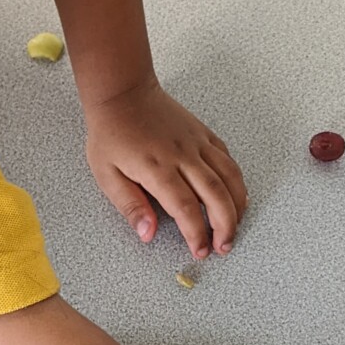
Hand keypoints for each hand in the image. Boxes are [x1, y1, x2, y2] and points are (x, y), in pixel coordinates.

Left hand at [84, 80, 247, 260]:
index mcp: (157, 169)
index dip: (197, 234)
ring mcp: (196, 143)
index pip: (185, 209)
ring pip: (229, 176)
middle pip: (216, 195)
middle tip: (224, 246)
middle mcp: (182, 156)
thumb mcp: (106, 175)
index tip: (201, 251)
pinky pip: (227, 158)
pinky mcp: (203, 134)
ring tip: (236, 225)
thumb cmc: (112, 134)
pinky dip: (236, 180)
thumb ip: (130, 206)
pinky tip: (235, 195)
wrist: (123, 94)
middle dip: (225, 226)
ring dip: (237, 205)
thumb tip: (147, 234)